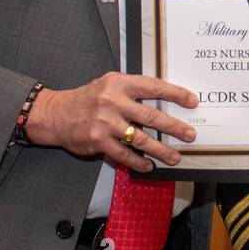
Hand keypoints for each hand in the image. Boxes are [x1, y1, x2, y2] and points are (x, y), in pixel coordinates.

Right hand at [26, 72, 196, 170]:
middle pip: (150, 116)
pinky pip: (124, 154)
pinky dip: (138, 162)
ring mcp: (105, 122)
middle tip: (190, 135)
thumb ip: (133, 90)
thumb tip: (165, 101)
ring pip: (140, 139)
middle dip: (174, 127)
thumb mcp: (109, 84)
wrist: (56, 114)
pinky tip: (149, 166)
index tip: (193, 101)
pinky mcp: (98, 141)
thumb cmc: (89, 98)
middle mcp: (112, 101)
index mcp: (119, 83)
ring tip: (175, 157)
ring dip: (161, 150)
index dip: (175, 94)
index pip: (153, 87)